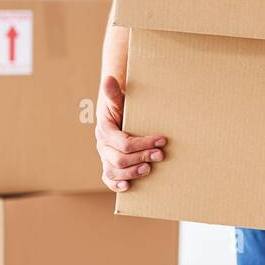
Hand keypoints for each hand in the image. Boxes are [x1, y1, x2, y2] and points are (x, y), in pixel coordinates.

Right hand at [95, 76, 165, 192]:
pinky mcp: (109, 167)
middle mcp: (102, 146)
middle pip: (119, 159)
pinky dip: (116, 185)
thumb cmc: (120, 107)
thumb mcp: (118, 100)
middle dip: (141, 157)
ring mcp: (104, 158)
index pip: (123, 142)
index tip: (162, 140)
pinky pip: (108, 179)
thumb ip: (113, 93)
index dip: (143, 143)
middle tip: (161, 155)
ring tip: (148, 170)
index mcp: (105, 130)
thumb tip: (109, 78)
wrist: (117, 115)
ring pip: (113, 171)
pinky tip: (129, 186)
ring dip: (132, 173)